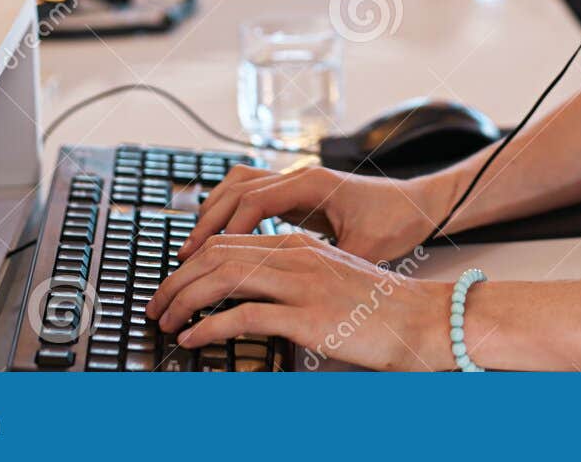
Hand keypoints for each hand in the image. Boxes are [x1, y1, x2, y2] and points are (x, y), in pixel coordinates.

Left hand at [146, 231, 452, 370]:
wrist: (423, 318)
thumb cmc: (382, 306)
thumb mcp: (332, 279)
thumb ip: (295, 279)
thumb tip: (253, 298)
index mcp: (300, 244)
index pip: (228, 240)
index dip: (191, 261)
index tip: (173, 285)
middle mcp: (296, 255)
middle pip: (217, 254)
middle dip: (176, 280)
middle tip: (157, 305)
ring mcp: (302, 283)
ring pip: (222, 279)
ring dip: (184, 301)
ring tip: (167, 321)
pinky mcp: (307, 315)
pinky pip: (244, 317)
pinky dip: (209, 328)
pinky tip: (194, 339)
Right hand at [178, 164, 449, 264]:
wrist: (418, 204)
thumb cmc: (396, 222)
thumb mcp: (364, 249)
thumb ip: (329, 265)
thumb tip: (298, 295)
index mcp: (313, 184)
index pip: (253, 201)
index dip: (225, 230)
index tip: (204, 258)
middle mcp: (300, 175)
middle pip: (235, 189)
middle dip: (206, 223)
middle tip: (184, 258)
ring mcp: (296, 181)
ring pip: (238, 185)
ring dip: (213, 213)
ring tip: (193, 248)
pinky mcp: (296, 192)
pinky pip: (250, 193)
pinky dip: (229, 211)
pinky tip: (220, 239)